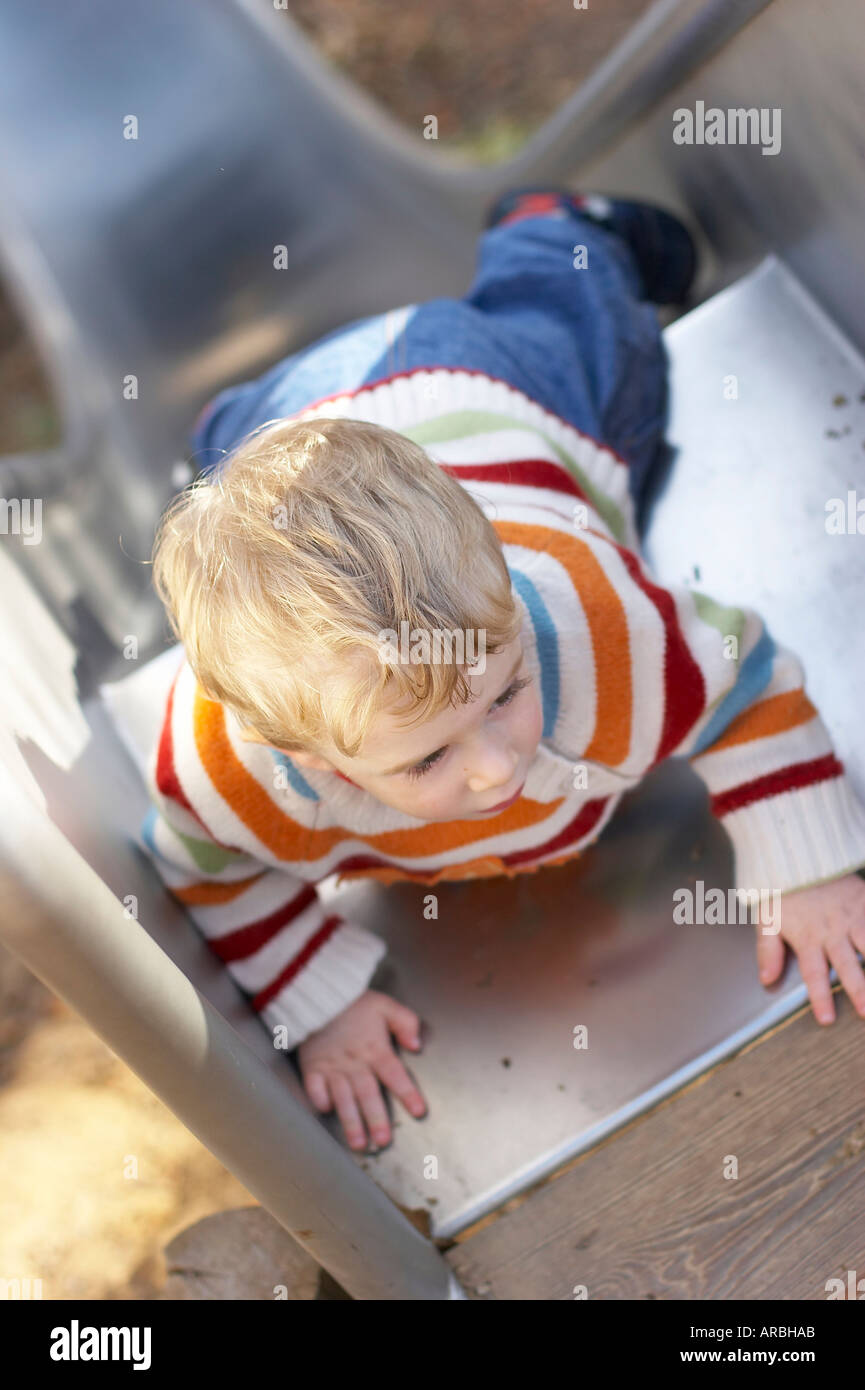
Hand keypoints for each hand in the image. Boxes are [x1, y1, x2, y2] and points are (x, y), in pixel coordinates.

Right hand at [297, 989, 426, 1150]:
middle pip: (368, 1095)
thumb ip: (405, 1022)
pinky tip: (326, 1112)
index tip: (419, 1112)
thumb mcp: (386, 1005)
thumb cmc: (355, 1003)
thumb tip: (417, 1045)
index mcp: (375, 1049)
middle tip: (383, 1142)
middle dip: (376, 1120)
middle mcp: (355, 1063)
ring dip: (351, 1122)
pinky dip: (320, 1100)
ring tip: (358, 1144)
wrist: (318, 996)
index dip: (407, 1093)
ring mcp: (332, 1067)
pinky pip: (315, 1089)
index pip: (395, 1075)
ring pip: (343, 1099)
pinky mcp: (312, 1067)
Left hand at [756, 872, 864, 1024]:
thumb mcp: (766, 920)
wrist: (798, 855)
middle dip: (858, 991)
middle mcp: (832, 930)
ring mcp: (853, 917)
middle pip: (847, 966)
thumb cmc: (782, 891)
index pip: (814, 973)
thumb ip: (768, 951)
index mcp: (808, 937)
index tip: (826, 1019)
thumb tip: (766, 980)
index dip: (820, 997)